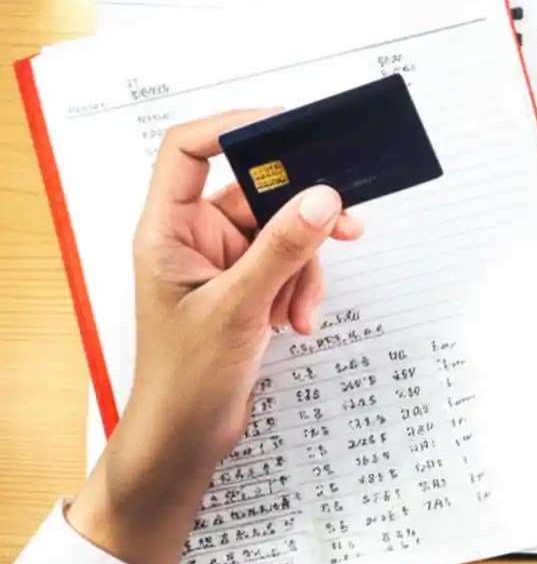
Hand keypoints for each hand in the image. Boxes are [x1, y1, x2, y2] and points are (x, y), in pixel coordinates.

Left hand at [68, 109, 362, 563]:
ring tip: (298, 310)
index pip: (191, 149)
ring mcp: (223, 262)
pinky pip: (289, 264)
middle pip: (256, 192)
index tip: (288, 124)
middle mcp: (194, 237)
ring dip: (304, 269)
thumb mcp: (239, 308)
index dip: (236, 126)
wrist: (185, 439)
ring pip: (282, 232)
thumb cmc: (184, 380)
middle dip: (299, 220)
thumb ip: (282, 249)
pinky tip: (297, 322)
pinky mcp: (247, 286)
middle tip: (342, 221)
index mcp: (167, 229)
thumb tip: (321, 198)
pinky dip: (302, 289)